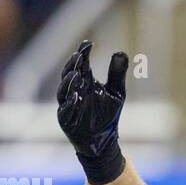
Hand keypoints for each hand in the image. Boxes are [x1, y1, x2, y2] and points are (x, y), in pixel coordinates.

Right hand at [57, 40, 128, 183]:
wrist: (104, 140)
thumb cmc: (108, 115)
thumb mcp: (117, 92)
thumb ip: (117, 73)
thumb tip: (122, 52)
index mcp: (84, 81)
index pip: (81, 64)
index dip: (83, 53)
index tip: (88, 44)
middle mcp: (73, 90)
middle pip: (69, 73)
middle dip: (73, 65)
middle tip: (80, 56)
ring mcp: (67, 104)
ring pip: (63, 90)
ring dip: (69, 82)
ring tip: (77, 74)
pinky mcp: (66, 119)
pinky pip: (65, 110)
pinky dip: (69, 103)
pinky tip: (74, 97)